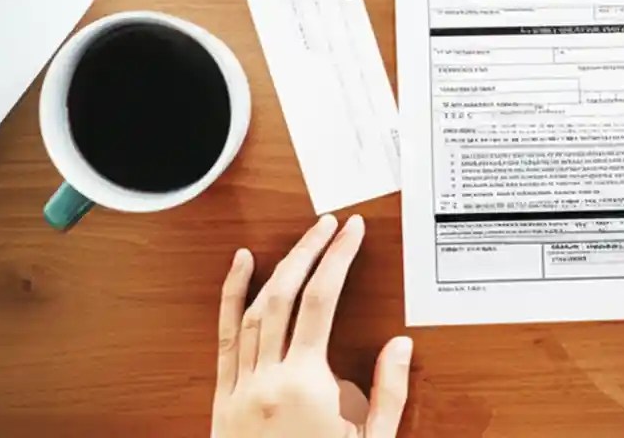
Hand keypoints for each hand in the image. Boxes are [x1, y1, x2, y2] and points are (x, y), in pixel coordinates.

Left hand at [212, 215, 412, 437]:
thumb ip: (388, 393)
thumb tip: (400, 345)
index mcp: (307, 386)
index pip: (322, 302)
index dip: (338, 259)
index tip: (351, 232)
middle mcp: (268, 379)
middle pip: (286, 295)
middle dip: (311, 252)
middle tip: (331, 225)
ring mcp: (241, 387)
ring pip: (255, 310)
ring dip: (280, 268)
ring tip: (303, 240)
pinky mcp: (223, 398)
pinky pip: (226, 337)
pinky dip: (231, 297)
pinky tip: (242, 266)